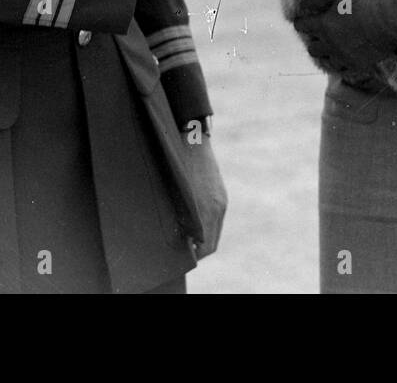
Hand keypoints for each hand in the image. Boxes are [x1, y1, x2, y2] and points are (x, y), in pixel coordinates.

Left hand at [179, 130, 226, 259]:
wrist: (192, 139)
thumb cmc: (176, 166)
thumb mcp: (175, 195)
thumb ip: (180, 218)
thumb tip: (180, 237)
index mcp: (206, 210)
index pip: (206, 248)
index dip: (194, 256)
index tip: (182, 256)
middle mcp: (217, 207)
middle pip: (212, 243)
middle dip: (200, 251)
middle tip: (184, 250)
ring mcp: (221, 200)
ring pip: (216, 231)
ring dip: (204, 238)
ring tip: (188, 235)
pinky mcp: (221, 194)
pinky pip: (217, 218)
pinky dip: (208, 224)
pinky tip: (195, 219)